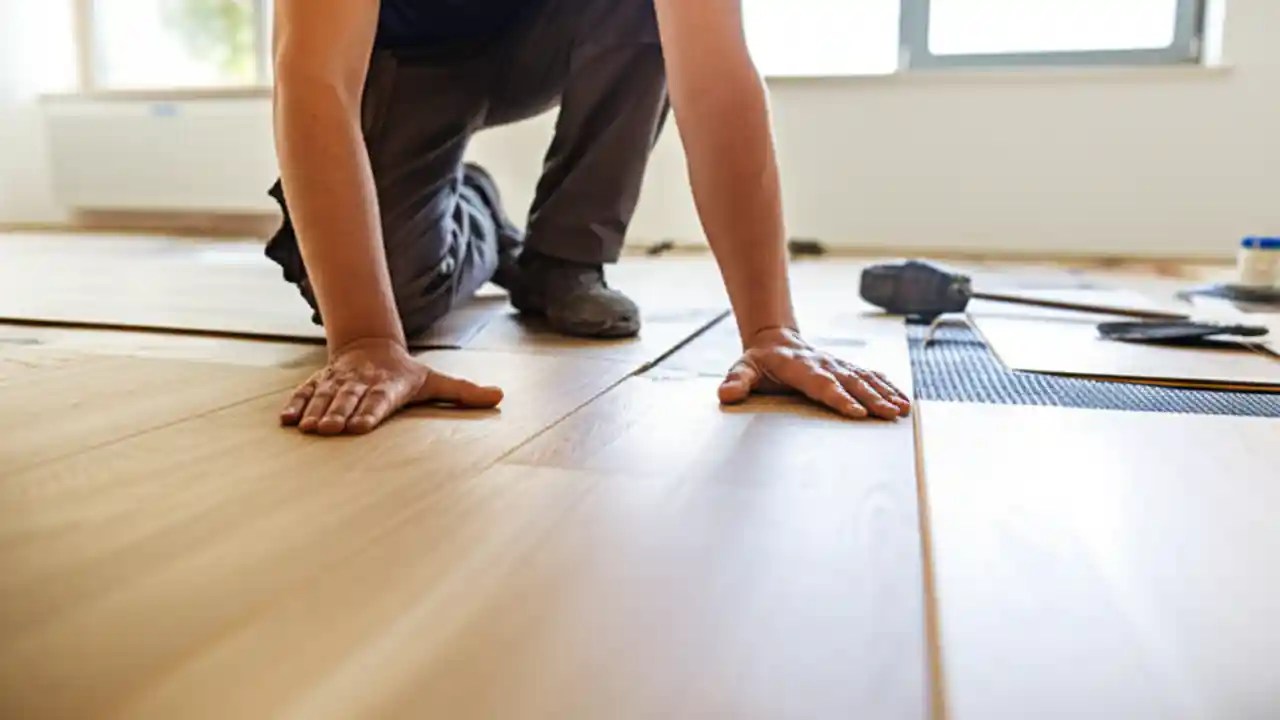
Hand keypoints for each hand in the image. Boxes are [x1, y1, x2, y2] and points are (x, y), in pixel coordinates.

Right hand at [280, 338, 503, 435]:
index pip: (380, 399)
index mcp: (389, 385)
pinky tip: (287, 420)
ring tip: (307, 428)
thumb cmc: (406, 373)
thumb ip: (464, 393)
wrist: (370, 347)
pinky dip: (296, 404)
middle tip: (329, 430)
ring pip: (326, 396)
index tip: (362, 426)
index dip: (371, 411)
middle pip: (349, 399)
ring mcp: (339, 382)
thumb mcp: (435, 381)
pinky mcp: (322, 383)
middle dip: (339, 413)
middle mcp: (362, 382)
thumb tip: (500, 396)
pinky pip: (306, 392)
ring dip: (315, 411)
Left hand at [719, 328, 911, 419]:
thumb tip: (725, 394)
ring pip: (865, 378)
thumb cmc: (759, 361)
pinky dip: (888, 386)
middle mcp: (824, 364)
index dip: (838, 397)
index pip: (821, 384)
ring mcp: (838, 364)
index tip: (855, 412)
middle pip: (850, 382)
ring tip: (903, 409)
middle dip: (871, 398)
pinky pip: (871, 375)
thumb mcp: (743, 368)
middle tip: (889, 414)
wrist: (775, 340)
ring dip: (885, 393)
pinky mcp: (847, 368)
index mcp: (800, 367)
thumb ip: (736, 381)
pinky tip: (904, 400)